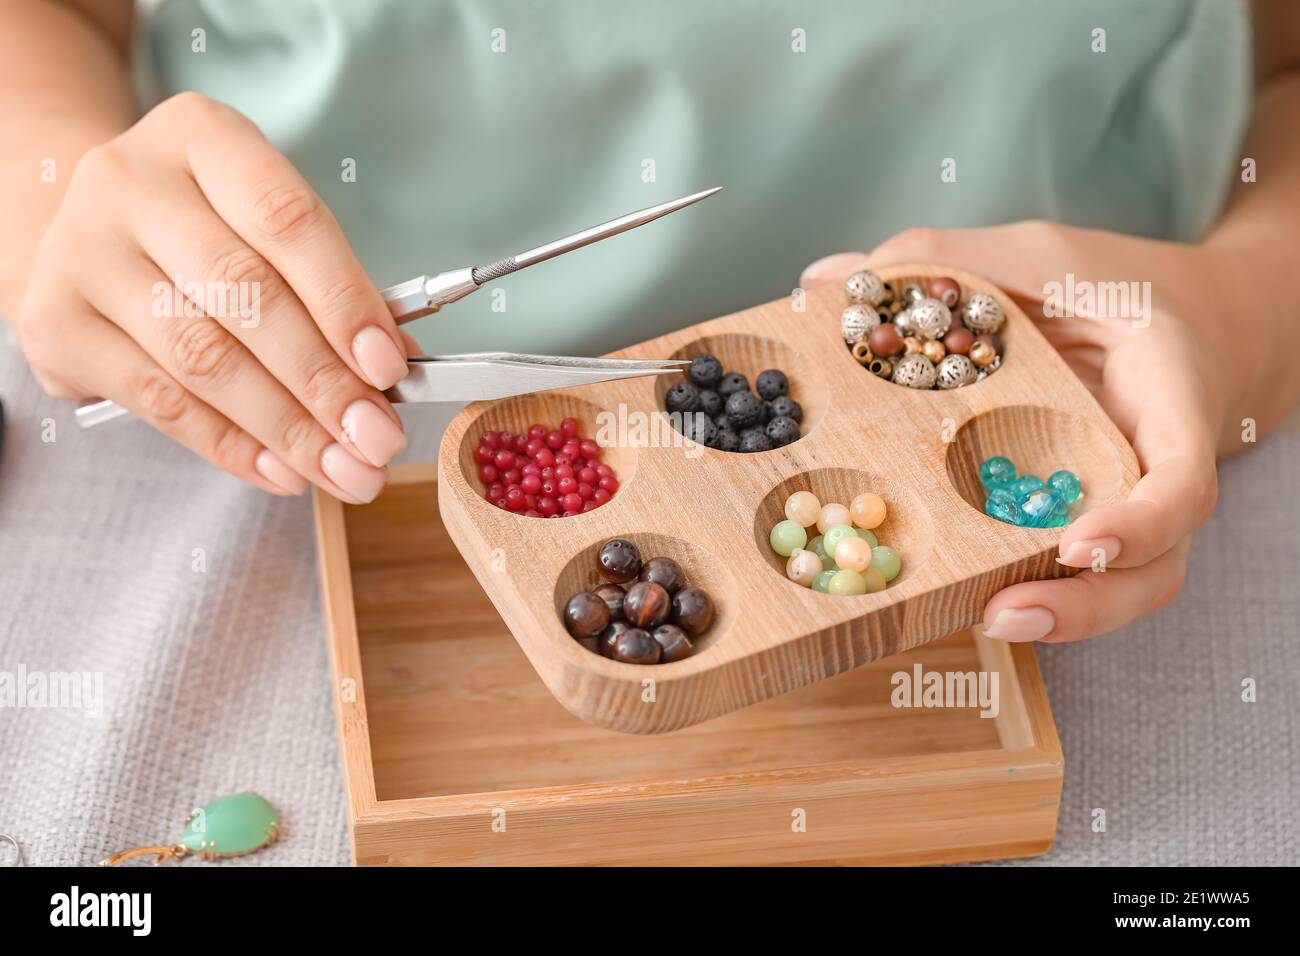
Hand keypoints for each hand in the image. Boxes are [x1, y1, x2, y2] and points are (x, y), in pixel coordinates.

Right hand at [13, 92, 414, 502]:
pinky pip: (160, 401)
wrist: (87, 232)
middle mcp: (131, 183)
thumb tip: (389, 367)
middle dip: (324, 382)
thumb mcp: (265, 227)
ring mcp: (82, 251)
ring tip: (344, 468)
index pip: (287, 220)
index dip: (344, 300)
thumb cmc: (203, 229)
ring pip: (203, 358)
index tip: (388, 366)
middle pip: (246, 297)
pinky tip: (283, 470)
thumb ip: (328, 287)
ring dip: (286, 427)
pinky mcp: (55, 322)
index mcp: (202, 137)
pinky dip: (232, 445)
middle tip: (377, 439)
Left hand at [802, 221, 1224, 642]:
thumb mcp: (1033, 255)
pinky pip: (1068, 569)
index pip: (1183, 479)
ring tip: (981, 619)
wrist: (1174, 315)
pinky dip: (1022, 585)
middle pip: (1154, 567)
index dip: (1141, 523)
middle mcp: (1157, 471)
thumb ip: (940, 264)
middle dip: (1087, 606)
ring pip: (1120, 590)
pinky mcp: (1084, 523)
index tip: (1076, 543)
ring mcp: (1128, 509)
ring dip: (1057, 617)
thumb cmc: (1106, 281)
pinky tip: (961, 596)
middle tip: (1004, 613)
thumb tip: (819, 280)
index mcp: (1168, 397)